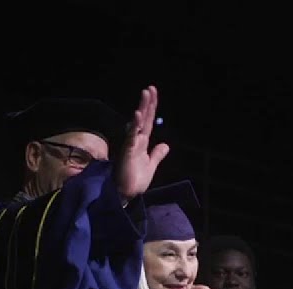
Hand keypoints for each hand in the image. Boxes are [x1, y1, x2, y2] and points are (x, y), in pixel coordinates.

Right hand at [114, 86, 169, 202]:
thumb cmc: (135, 181)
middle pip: (143, 119)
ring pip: (137, 124)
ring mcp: (131, 146)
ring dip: (142, 108)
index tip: (153, 94)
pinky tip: (138, 114)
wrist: (126, 195)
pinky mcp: (128, 152)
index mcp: (141, 143)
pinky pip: (132, 137)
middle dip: (147, 103)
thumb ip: (157, 154)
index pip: (147, 122)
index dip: (151, 108)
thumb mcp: (151, 165)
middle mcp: (135, 141)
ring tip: (145, 94)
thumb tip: (165, 144)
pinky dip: (135, 126)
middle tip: (150, 88)